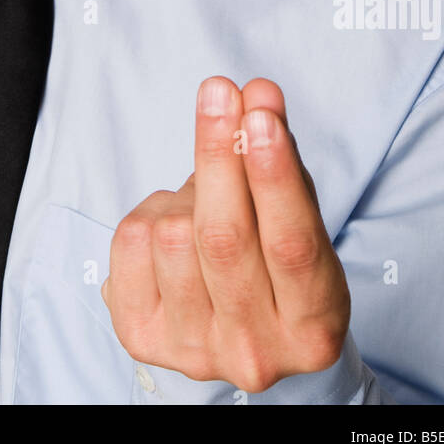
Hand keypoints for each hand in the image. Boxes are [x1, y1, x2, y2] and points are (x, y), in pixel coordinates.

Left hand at [100, 76, 349, 391]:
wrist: (244, 332)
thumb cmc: (279, 262)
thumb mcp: (300, 220)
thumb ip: (282, 159)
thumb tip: (257, 94)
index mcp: (312, 328)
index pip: (292, 244)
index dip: (274, 177)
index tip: (259, 116)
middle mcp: (253, 351)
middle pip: (224, 238)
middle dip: (218, 154)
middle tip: (219, 92)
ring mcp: (193, 351)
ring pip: (173, 234)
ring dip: (187, 193)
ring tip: (205, 197)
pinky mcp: (140, 336)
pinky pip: (131, 243)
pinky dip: (151, 212)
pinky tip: (175, 221)